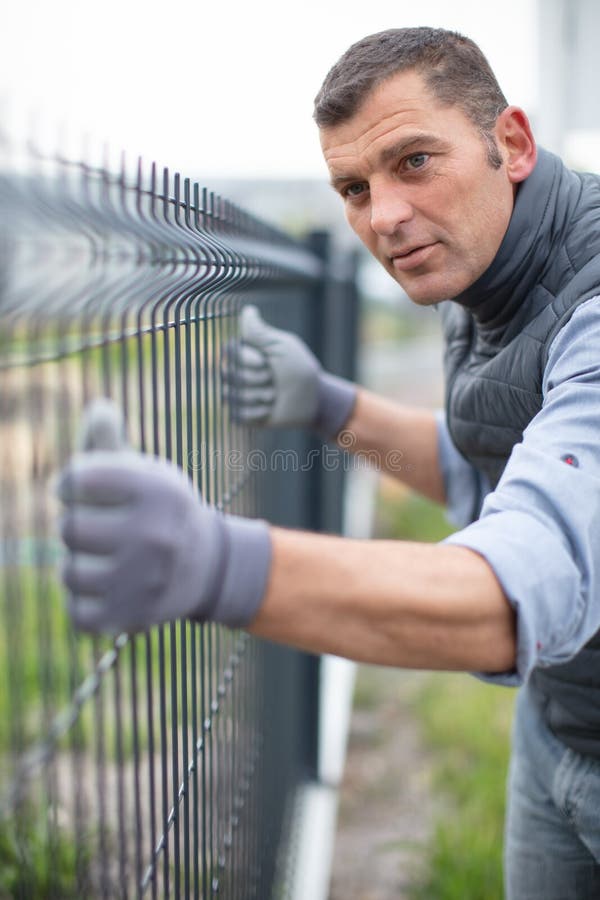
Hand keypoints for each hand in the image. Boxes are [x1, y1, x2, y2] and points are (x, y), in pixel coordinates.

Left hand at [58, 399, 270, 633]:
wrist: (209, 567)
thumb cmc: (162, 510)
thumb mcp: (146, 472)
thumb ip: (111, 441)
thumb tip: (99, 409)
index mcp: (158, 489)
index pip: (76, 480)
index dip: (71, 485)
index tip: (84, 490)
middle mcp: (154, 534)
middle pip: (69, 528)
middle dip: (78, 527)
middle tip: (102, 530)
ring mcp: (144, 580)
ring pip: (69, 573)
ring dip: (80, 566)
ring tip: (105, 560)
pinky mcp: (133, 617)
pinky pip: (76, 611)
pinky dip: (85, 602)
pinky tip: (108, 588)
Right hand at [223, 306, 356, 437]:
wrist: (312, 397)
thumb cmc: (298, 367)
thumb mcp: (280, 345)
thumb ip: (259, 331)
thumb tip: (247, 310)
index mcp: (244, 353)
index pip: (228, 352)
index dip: (245, 359)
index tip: (265, 361)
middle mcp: (237, 372)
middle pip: (228, 374)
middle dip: (255, 379)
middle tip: (272, 379)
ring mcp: (238, 395)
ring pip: (232, 396)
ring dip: (259, 396)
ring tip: (274, 395)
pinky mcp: (242, 415)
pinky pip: (238, 414)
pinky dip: (258, 412)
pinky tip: (269, 409)